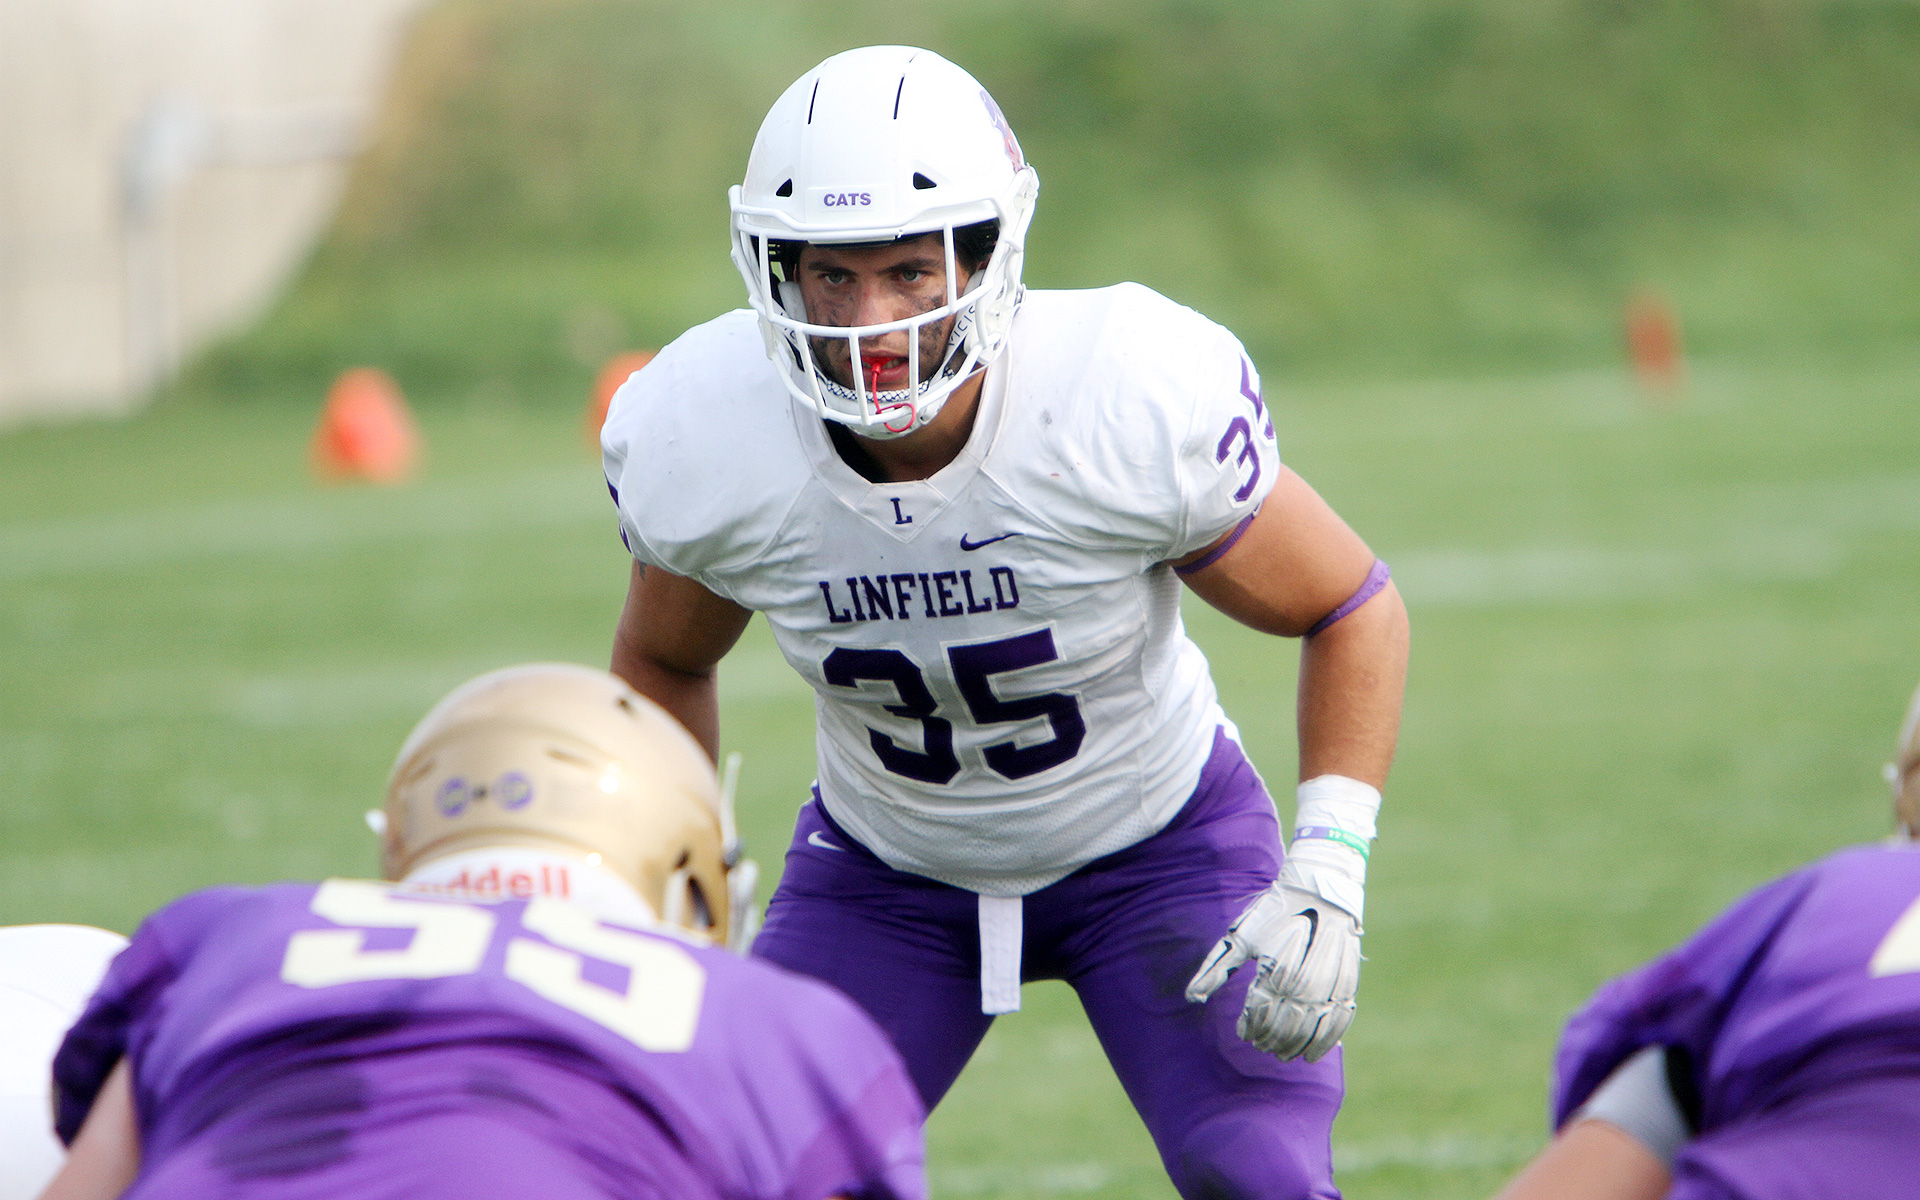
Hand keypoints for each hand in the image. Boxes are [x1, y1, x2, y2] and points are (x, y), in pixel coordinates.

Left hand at [1185, 852, 1362, 1060]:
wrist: (1320, 891)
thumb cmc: (1274, 913)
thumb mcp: (1241, 938)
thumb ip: (1216, 970)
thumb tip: (1191, 996)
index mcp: (1274, 970)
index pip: (1259, 1014)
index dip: (1251, 1028)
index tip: (1244, 1033)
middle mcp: (1303, 982)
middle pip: (1284, 1026)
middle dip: (1270, 1040)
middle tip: (1261, 1046)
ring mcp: (1328, 985)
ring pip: (1310, 1029)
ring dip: (1295, 1046)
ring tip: (1282, 1054)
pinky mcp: (1347, 984)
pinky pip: (1338, 1022)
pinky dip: (1325, 1042)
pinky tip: (1313, 1054)